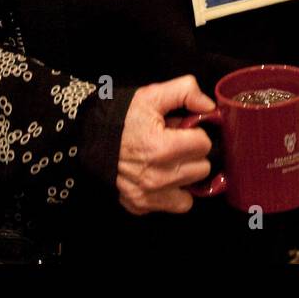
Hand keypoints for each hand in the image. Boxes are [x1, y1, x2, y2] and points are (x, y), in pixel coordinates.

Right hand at [115, 74, 216, 215]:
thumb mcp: (152, 96)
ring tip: (168, 160)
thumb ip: (186, 92)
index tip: (182, 131)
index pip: (203, 144)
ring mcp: (149, 194)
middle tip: (175, 145)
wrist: (89, 140)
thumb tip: (209, 107)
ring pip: (192, 187)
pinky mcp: (142, 206)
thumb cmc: (122, 119)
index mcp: (161, 148)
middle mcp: (157, 176)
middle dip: (192, 154)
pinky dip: (174, 192)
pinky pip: (178, 204)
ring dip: (185, 173)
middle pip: (202, 168)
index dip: (195, 134)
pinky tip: (163, 176)